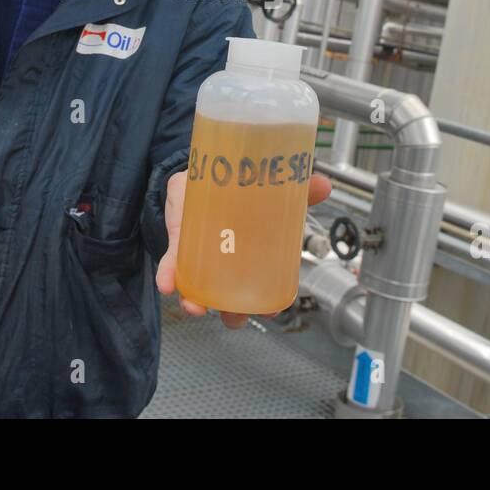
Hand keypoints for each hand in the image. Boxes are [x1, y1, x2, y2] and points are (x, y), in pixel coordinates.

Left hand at [155, 168, 331, 329]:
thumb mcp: (262, 182)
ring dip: (196, 302)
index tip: (271, 312)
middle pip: (230, 297)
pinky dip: (168, 275)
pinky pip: (171, 267)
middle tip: (235, 316)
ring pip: (199, 290)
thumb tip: (323, 184)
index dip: (267, 302)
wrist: (200, 173)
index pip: (260, 283)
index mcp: (249, 249)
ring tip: (195, 307)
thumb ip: (289, 184)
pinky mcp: (177, 246)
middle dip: (232, 313)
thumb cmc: (232, 184)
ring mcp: (200, 256)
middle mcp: (224, 260)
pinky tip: (167, 283)